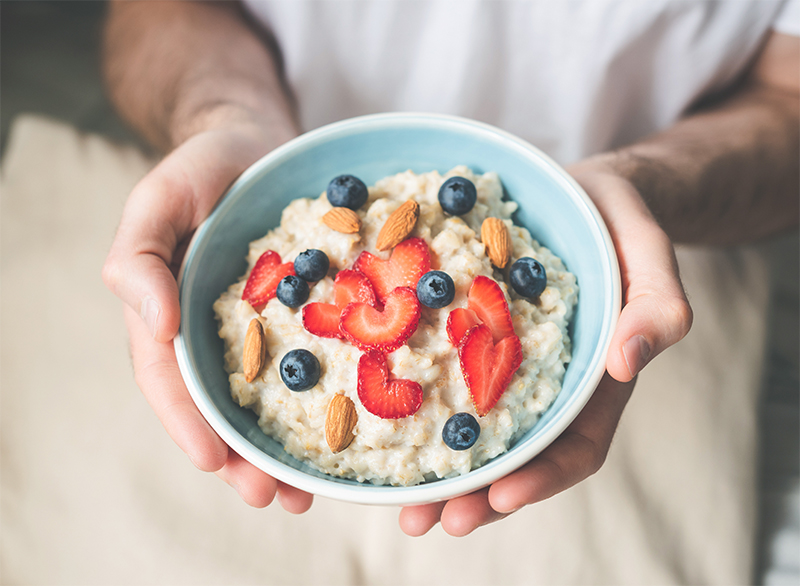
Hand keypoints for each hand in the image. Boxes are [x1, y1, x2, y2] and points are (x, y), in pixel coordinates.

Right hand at [103, 124, 312, 511]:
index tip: (216, 462)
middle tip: (275, 497)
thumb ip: (139, 256)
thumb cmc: (203, 168)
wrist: (261, 142)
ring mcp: (266, 329)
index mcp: (171, 314)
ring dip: (287, 449)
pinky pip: (318, 363)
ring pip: (270, 401)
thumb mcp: (158, 197)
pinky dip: (332, 399)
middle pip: (222, 408)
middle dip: (244, 458)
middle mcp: (217, 333)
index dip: (188, 425)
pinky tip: (357, 428)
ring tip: (311, 491)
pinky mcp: (310, 317)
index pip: (170, 380)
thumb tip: (155, 325)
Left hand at [399, 161, 691, 535]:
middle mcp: (545, 383)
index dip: (542, 478)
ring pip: (472, 430)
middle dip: (475, 494)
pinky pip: (441, 377)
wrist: (580, 192)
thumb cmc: (618, 222)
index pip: (576, 445)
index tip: (501, 497)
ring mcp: (503, 363)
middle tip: (430, 521)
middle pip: (514, 454)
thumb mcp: (648, 250)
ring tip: (400, 503)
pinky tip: (378, 417)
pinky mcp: (468, 334)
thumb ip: (657, 303)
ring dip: (439, 470)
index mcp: (593, 378)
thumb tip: (629, 363)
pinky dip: (416, 407)